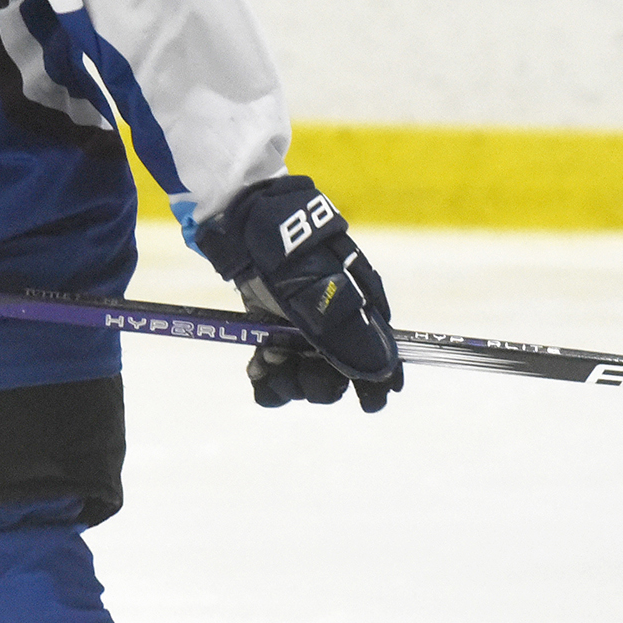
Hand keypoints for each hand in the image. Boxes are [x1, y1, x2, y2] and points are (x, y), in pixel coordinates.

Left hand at [194, 175, 402, 410]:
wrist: (240, 217)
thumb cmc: (286, 245)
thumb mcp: (318, 285)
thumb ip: (345, 330)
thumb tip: (383, 371)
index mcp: (358, 308)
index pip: (378, 357)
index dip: (377, 384)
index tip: (368, 404)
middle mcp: (332, 323)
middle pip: (337, 376)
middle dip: (317, 382)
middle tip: (291, 366)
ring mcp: (300, 328)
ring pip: (304, 377)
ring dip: (286, 380)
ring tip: (267, 360)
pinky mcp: (270, 328)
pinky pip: (274, 370)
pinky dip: (265, 376)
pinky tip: (257, 367)